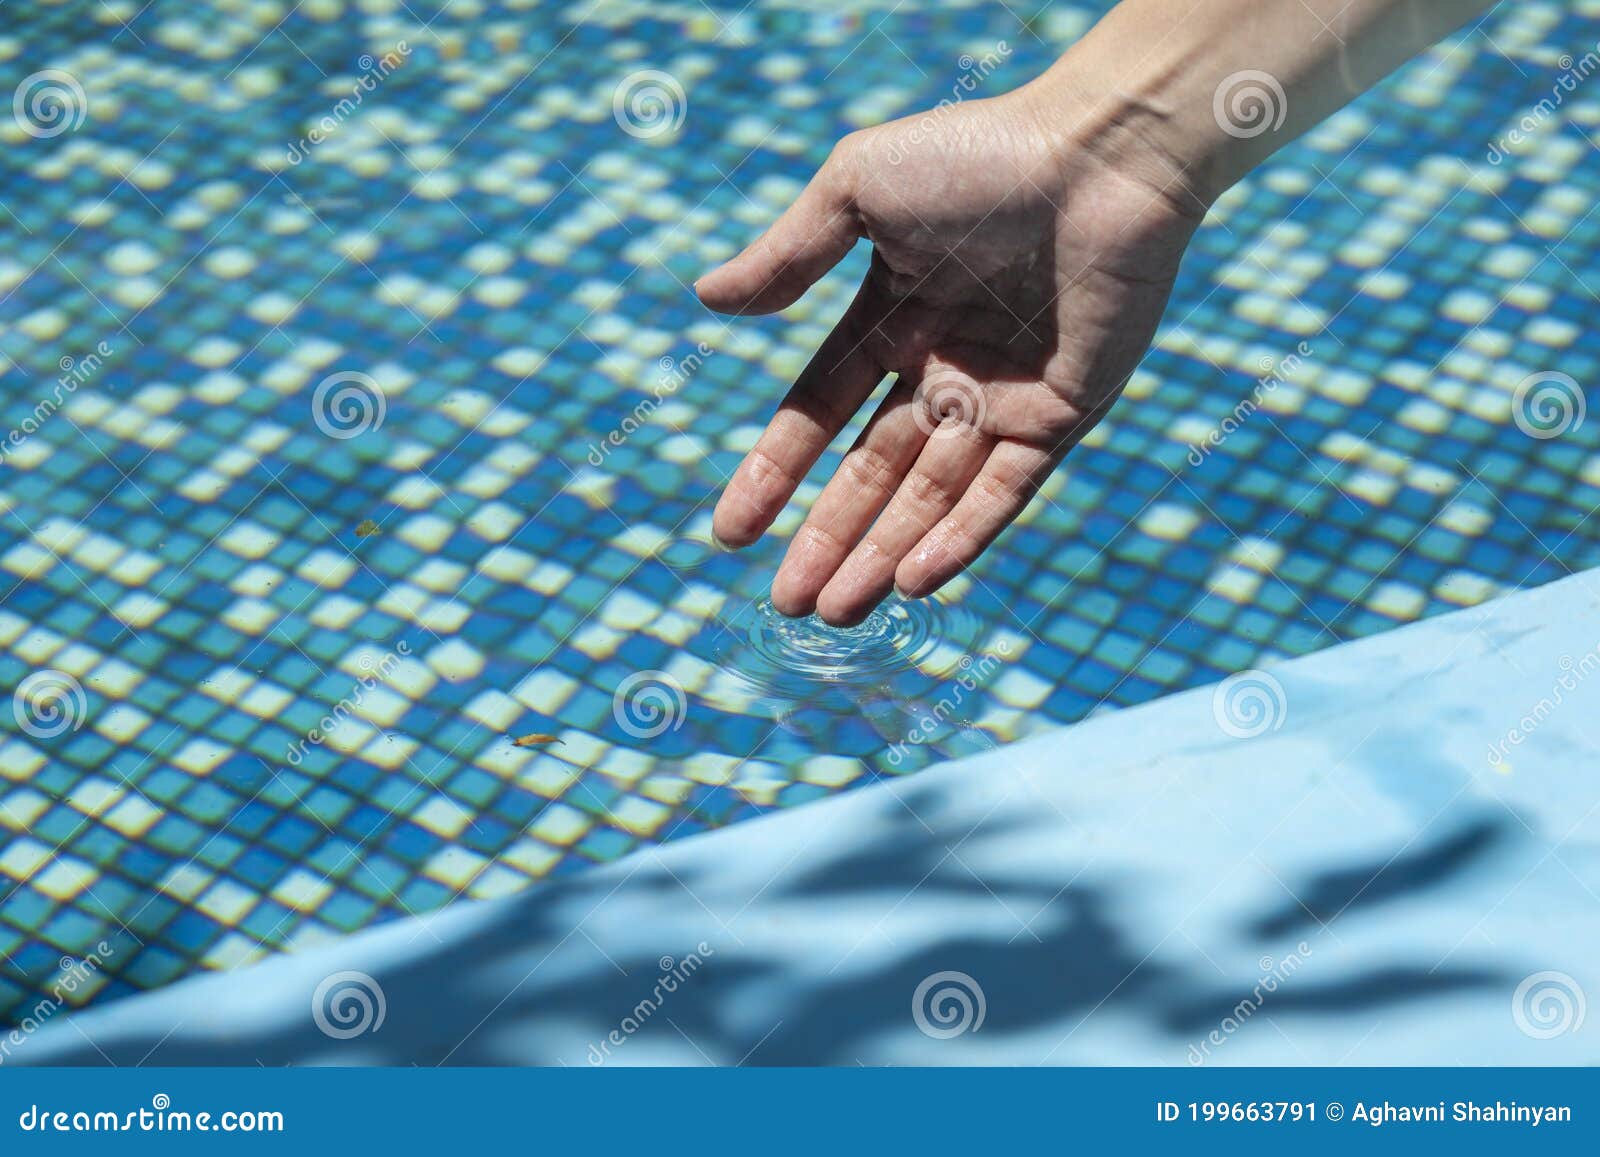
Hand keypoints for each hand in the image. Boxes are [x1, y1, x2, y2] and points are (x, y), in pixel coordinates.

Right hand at [697, 84, 1204, 625]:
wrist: (1100, 156)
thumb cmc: (978, 156)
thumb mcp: (856, 191)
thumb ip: (786, 254)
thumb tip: (704, 301)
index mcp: (891, 317)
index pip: (817, 413)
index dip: (773, 473)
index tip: (731, 533)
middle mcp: (943, 367)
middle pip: (870, 474)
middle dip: (828, 539)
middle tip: (786, 603)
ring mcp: (1003, 397)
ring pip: (931, 497)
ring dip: (883, 555)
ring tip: (834, 612)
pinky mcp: (1062, 416)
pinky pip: (1003, 492)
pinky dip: (960, 538)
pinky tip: (912, 582)